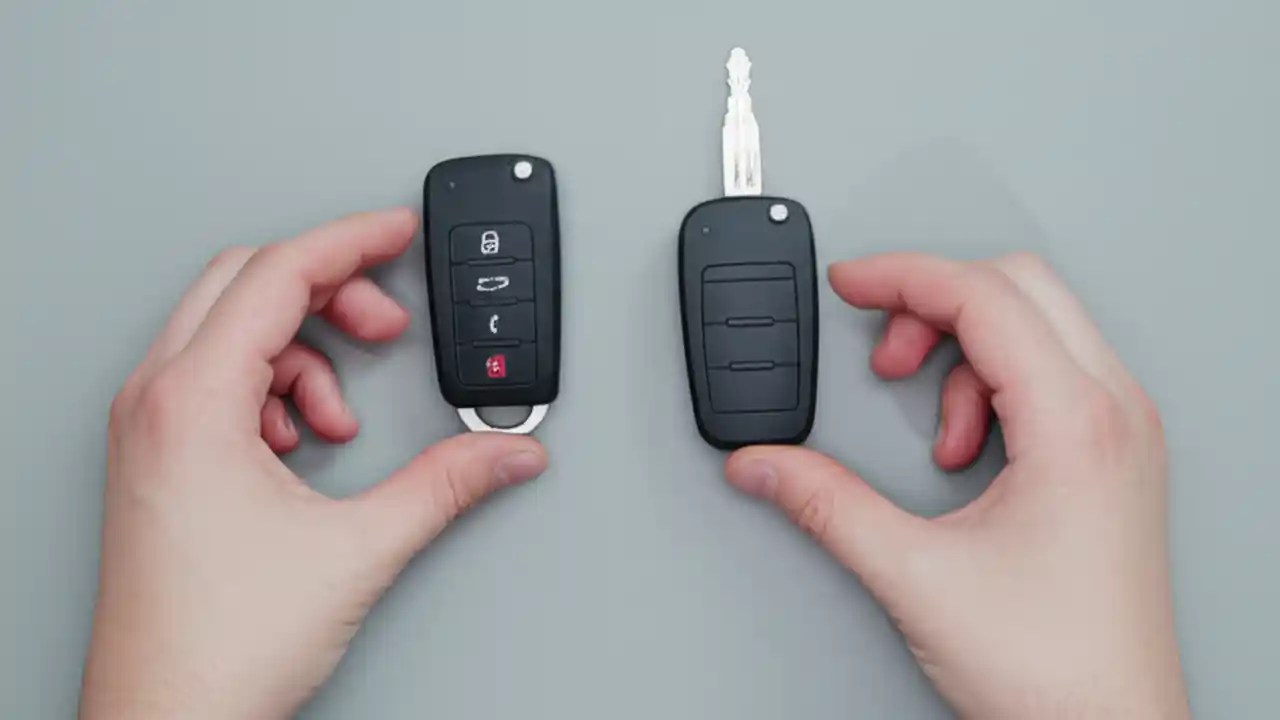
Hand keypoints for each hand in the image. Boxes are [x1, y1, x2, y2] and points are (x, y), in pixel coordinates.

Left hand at [80, 209, 547, 719]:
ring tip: (342, 418)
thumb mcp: (358, 549)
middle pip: (246, 283)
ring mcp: (149, 430)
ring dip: (301, 350)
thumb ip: (446, 484)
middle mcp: (156, 402)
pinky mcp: (157, 459)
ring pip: (229, 330)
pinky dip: (272, 389)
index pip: (278, 272)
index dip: (352, 241)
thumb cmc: (219, 645)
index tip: (398, 231)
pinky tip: (306, 444)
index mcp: (193, 401)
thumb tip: (507, 449)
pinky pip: (216, 381)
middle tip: (387, 321)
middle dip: (329, 290)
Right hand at [725, 253, 1187, 718]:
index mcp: (1076, 423)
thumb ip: (825, 504)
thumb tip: (763, 463)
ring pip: (1038, 326)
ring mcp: (1121, 434)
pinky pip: (1052, 375)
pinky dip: (994, 387)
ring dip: (965, 353)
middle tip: (881, 349)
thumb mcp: (913, 574)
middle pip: (1018, 289)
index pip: (983, 295)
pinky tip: (963, 450)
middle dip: (935, 304)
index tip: (849, 285)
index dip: (901, 276)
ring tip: (931, 430)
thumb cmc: (1054, 668)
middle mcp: (1114, 413)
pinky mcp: (1112, 459)